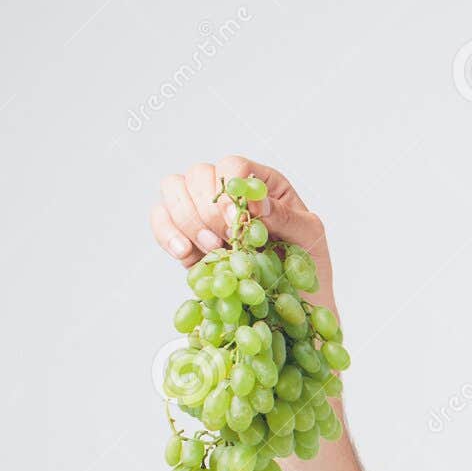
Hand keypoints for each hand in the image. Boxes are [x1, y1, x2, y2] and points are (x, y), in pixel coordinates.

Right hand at [149, 155, 333, 296]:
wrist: (293, 304)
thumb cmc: (307, 265)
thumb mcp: (310, 238)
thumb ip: (287, 217)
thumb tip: (257, 202)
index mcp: (262, 184)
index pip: (233, 166)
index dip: (228, 189)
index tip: (236, 220)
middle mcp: (229, 192)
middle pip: (198, 174)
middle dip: (207, 210)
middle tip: (225, 240)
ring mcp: (204, 211)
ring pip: (173, 189)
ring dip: (187, 221)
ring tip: (212, 248)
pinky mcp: (186, 235)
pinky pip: (161, 220)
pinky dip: (166, 234)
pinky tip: (185, 254)